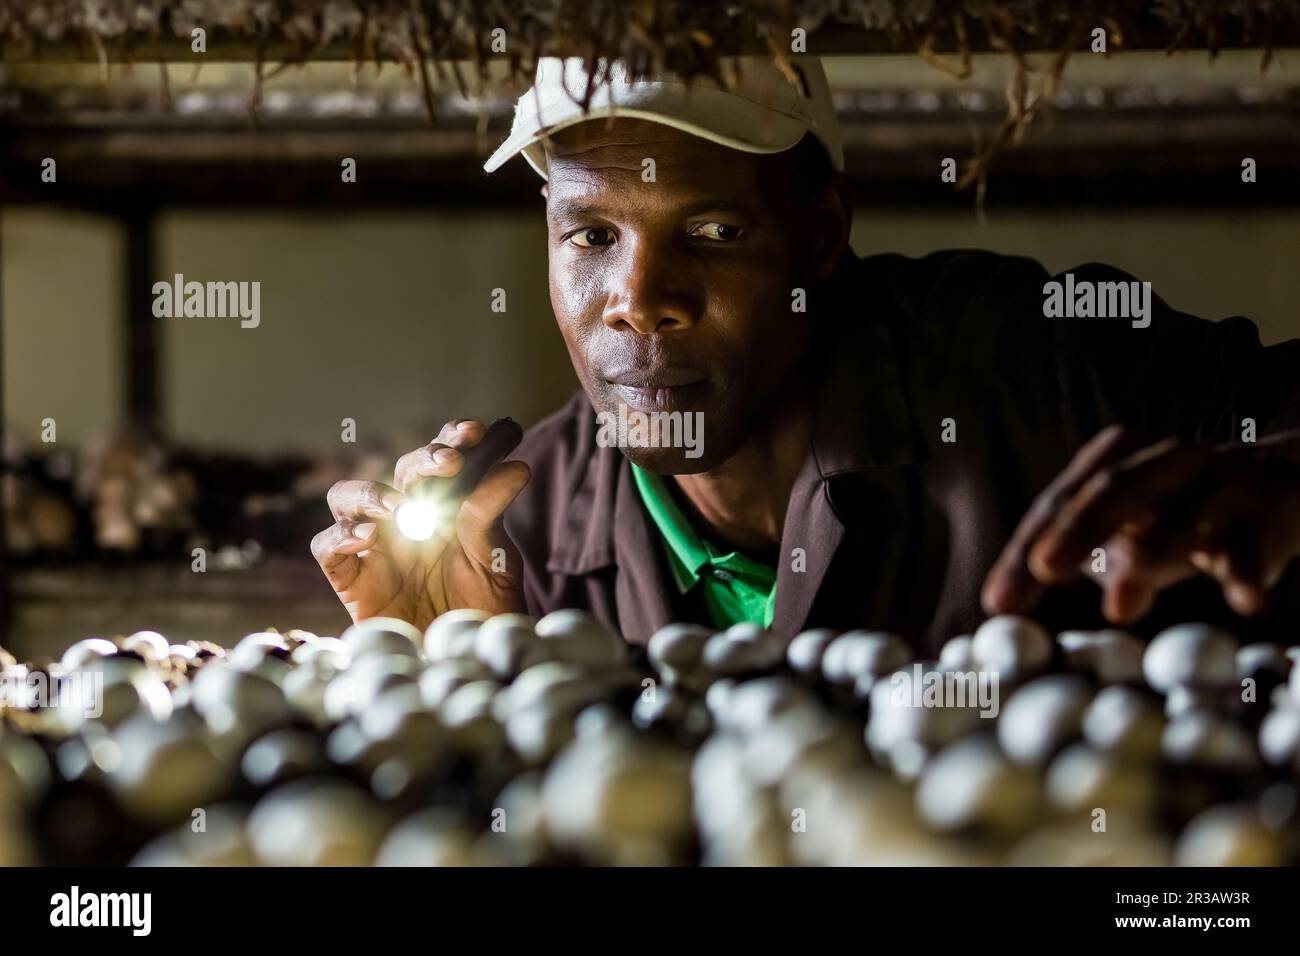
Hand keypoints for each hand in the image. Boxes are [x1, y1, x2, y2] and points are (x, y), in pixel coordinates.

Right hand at [311, 419, 530, 630]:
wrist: (464, 661)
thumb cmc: (481, 608)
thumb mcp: (495, 560)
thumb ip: (493, 514)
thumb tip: (516, 466)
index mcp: (442, 506)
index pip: (439, 460)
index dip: (451, 438)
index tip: (473, 432)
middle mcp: (405, 518)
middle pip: (397, 472)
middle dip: (422, 460)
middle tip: (449, 464)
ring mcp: (374, 547)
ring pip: (345, 497)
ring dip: (370, 492)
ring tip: (401, 507)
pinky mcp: (351, 580)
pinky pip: (326, 547)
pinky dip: (339, 536)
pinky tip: (368, 537)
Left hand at [982, 424, 1299, 623]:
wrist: (1294, 482)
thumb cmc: (1194, 514)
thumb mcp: (1142, 537)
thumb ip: (1107, 565)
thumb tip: (1089, 608)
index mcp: (1123, 462)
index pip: (1062, 502)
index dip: (1026, 548)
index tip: (998, 601)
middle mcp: (1170, 462)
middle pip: (1117, 487)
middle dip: (1078, 528)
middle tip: (1044, 568)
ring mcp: (1225, 479)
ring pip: (1187, 512)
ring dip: (1156, 550)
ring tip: (1120, 603)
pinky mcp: (1276, 506)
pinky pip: (1258, 540)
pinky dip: (1249, 567)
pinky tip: (1243, 599)